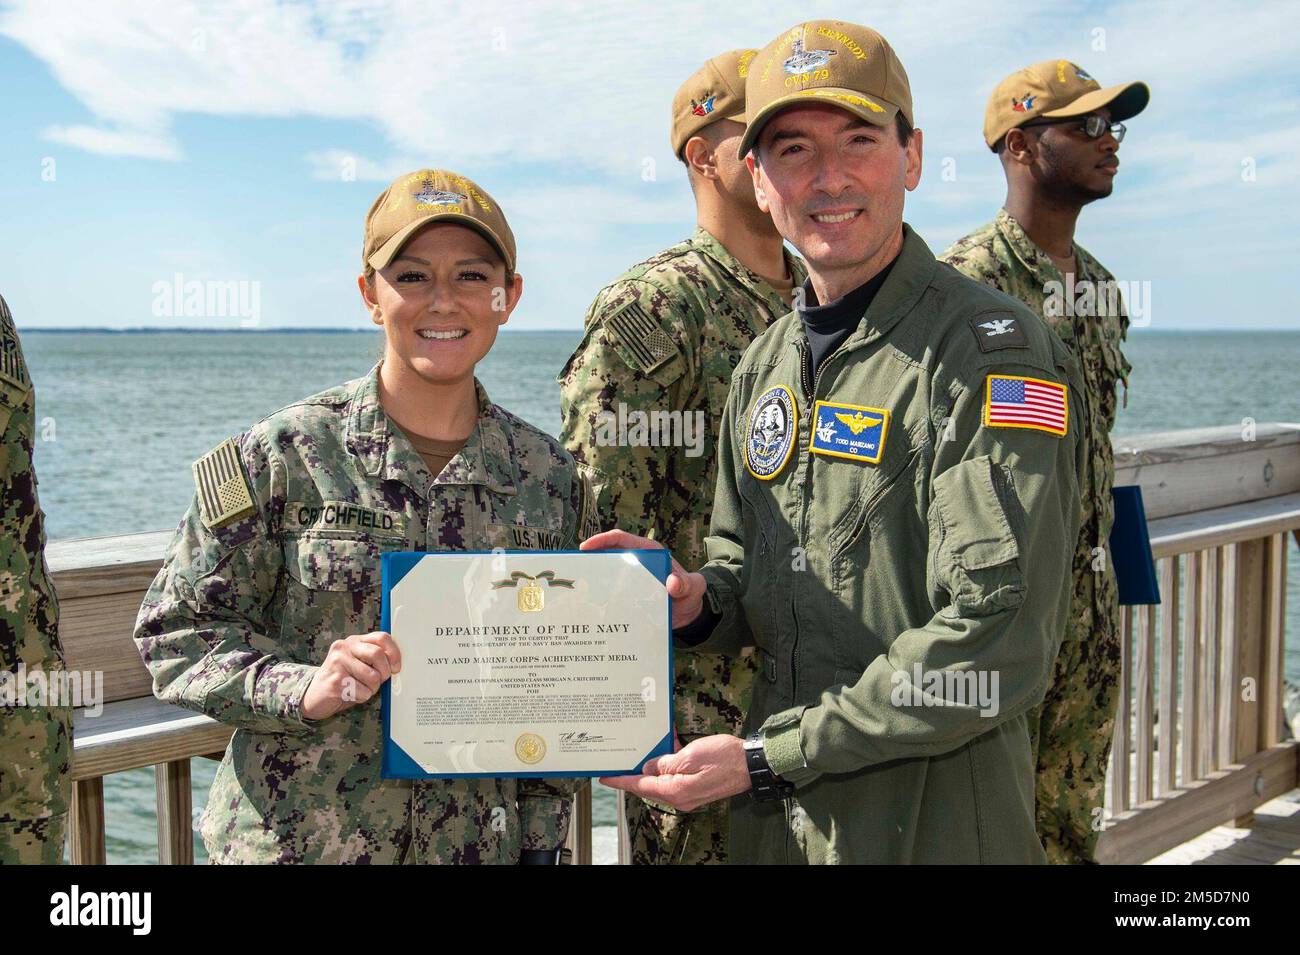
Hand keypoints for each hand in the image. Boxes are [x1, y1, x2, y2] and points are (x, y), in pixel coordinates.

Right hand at [302, 631, 402, 720]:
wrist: (314, 696)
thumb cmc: (342, 680)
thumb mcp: (358, 664)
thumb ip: (374, 659)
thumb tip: (396, 665)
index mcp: (353, 641)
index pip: (382, 638)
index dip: (394, 653)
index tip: (395, 667)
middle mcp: (344, 648)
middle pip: (378, 655)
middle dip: (384, 673)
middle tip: (378, 682)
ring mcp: (337, 663)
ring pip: (373, 677)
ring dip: (372, 689)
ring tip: (360, 689)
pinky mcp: (335, 681)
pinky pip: (362, 691)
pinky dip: (362, 697)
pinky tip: (350, 694)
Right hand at [580, 529, 706, 628]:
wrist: (690, 613)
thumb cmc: (691, 593)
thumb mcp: (693, 588)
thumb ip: (686, 584)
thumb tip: (672, 582)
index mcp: (649, 553)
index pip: (621, 540)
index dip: (602, 540)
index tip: (585, 547)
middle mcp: (636, 563)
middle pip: (608, 555)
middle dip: (590, 559)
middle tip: (573, 569)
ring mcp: (631, 579)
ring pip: (607, 574)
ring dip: (592, 578)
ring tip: (575, 588)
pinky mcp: (628, 595)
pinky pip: (611, 593)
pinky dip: (600, 596)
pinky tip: (589, 607)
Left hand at [598, 734, 750, 811]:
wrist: (753, 764)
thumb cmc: (725, 758)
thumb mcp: (690, 755)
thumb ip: (666, 762)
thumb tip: (649, 767)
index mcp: (675, 791)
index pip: (640, 785)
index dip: (621, 780)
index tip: (604, 777)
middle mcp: (680, 796)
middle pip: (650, 783)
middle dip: (636, 770)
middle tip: (620, 758)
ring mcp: (689, 792)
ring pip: (663, 776)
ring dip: (655, 761)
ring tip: (645, 745)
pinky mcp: (697, 785)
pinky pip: (676, 773)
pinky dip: (671, 760)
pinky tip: (669, 742)